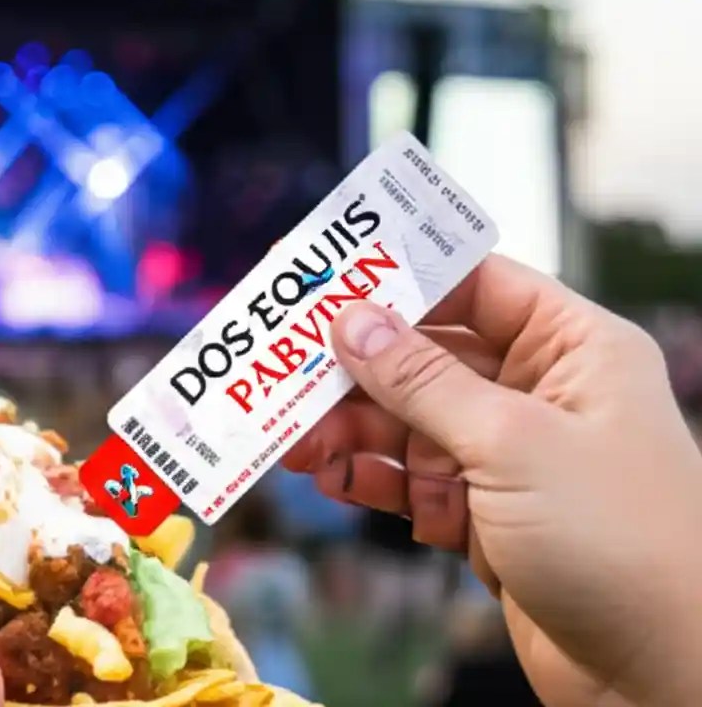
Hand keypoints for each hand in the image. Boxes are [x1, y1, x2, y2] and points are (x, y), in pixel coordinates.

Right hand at [284, 255, 701, 705]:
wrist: (660, 672)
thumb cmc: (621, 541)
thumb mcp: (511, 443)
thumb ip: (423, 381)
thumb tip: (354, 322)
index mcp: (574, 351)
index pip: (476, 287)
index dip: (401, 281)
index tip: (326, 283)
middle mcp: (542, 395)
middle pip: (427, 359)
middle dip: (358, 371)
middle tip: (288, 377)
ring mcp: (511, 459)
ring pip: (410, 424)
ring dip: (352, 431)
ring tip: (296, 442)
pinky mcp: (485, 516)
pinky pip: (412, 481)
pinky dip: (372, 479)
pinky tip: (333, 479)